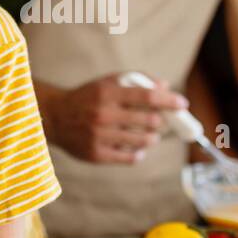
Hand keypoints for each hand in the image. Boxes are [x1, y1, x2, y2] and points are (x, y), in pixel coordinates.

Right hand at [45, 73, 186, 163]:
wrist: (54, 117)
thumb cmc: (87, 97)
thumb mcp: (107, 82)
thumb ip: (135, 80)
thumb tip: (164, 86)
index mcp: (107, 93)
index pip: (146, 96)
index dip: (168, 101)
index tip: (183, 104)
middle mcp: (103, 114)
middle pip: (148, 120)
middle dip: (159, 121)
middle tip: (158, 120)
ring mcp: (99, 136)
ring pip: (142, 141)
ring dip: (152, 138)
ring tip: (149, 135)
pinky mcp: (96, 154)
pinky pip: (129, 158)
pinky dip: (138, 153)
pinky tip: (136, 148)